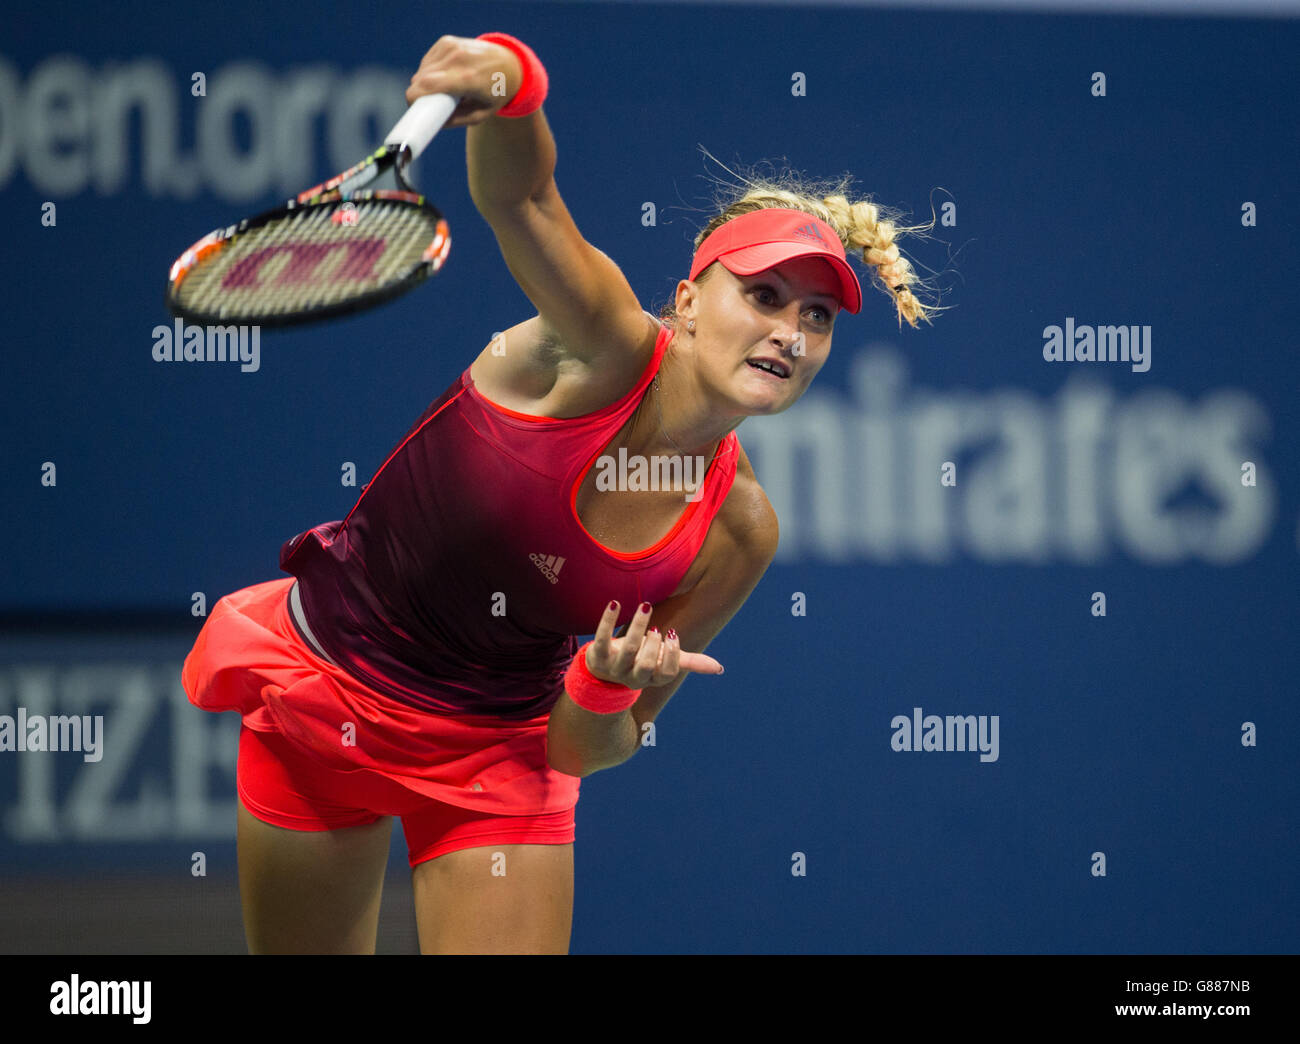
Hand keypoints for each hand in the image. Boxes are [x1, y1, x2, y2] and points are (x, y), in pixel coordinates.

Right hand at [404, 35, 523, 127]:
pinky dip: (430, 71)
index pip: (428, 85)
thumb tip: (432, 121)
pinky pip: (427, 61)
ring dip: (425, 83)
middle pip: (421, 78)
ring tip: (444, 90)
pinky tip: (444, 76)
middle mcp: (458, 58)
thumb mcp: (481, 114)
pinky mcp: (446, 41)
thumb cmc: (495, 93)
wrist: (509, 64)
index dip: (413, 98)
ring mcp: (451, 46)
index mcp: (468, 78)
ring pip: (422, 70)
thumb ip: (456, 120)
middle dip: (419, 94)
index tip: (413, 109)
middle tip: (430, 105)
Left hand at [586, 600, 723, 687]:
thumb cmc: (642, 659)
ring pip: (627, 649)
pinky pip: (601, 638)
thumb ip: (689, 662)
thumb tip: (719, 668)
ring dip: (637, 626)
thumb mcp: (664, 661)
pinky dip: (608, 620)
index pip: (666, 673)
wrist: (605, 667)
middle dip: (653, 645)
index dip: (671, 654)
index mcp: (652, 678)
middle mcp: (633, 677)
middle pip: (645, 665)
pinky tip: (615, 603)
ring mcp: (614, 667)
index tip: (673, 634)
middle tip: (655, 629)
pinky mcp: (598, 655)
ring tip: (645, 607)